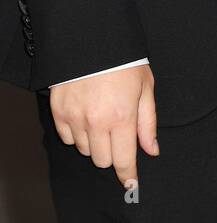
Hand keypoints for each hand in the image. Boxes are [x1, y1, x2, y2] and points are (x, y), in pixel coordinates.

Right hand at [49, 64, 157, 190]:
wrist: (94, 38)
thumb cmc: (124, 61)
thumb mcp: (145, 88)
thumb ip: (148, 123)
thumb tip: (151, 150)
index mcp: (122, 117)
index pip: (124, 160)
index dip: (128, 175)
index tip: (130, 184)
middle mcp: (97, 122)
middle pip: (103, 160)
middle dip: (113, 153)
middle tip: (117, 132)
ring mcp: (75, 117)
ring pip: (85, 150)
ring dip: (95, 142)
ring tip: (101, 118)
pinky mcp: (59, 111)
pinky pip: (67, 138)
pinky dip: (77, 132)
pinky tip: (85, 115)